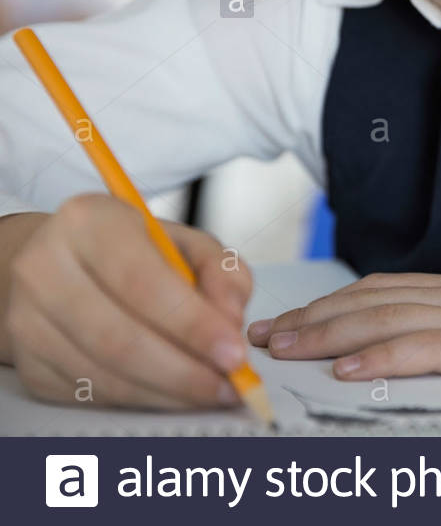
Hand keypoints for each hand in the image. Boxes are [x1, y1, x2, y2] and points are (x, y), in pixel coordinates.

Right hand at [2, 193, 252, 409]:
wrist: (62, 263)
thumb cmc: (134, 251)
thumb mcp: (186, 242)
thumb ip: (221, 271)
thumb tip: (231, 319)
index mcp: (89, 221)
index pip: (142, 281)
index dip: (192, 324)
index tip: (233, 352)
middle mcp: (45, 267)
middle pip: (118, 337)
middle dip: (184, 370)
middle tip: (228, 383)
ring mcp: (28, 318)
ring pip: (102, 372)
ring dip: (166, 391)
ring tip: (210, 390)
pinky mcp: (27, 360)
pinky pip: (88, 391)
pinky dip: (140, 398)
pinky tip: (173, 392)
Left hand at [249, 259, 440, 396]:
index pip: (391, 288)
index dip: (337, 301)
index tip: (294, 314)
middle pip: (374, 298)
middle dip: (312, 315)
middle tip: (259, 331)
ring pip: (388, 318)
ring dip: (326, 332)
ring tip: (278, 348)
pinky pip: (430, 350)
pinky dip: (381, 356)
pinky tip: (344, 368)